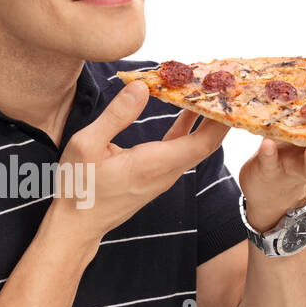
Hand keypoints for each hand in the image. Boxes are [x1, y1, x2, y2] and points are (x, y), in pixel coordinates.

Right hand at [52, 80, 229, 242]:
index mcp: (153, 164)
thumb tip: (141, 87)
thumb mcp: (86, 145)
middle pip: (207, 142)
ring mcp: (163, 176)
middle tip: (225, 81)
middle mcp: (165, 172)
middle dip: (219, 112)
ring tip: (209, 89)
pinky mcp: (156, 176)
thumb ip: (116, 115)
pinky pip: (182, 150)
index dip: (221, 117)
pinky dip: (188, 128)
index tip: (228, 92)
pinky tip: (188, 109)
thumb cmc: (78, 187)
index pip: (204, 142)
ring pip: (196, 146)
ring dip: (205, 119)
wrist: (77, 225)